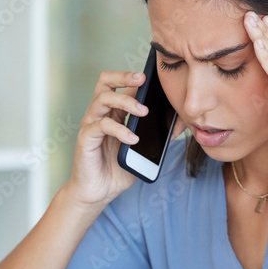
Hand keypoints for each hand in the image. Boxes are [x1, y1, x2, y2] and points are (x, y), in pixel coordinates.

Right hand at [66, 70, 185, 207]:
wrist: (99, 191)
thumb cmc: (119, 168)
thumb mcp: (145, 150)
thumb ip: (160, 134)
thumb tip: (181, 120)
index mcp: (114, 112)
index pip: (121, 85)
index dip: (136, 78)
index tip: (155, 76)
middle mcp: (100, 113)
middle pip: (105, 82)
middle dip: (124, 76)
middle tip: (142, 79)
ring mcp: (91, 124)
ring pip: (103, 99)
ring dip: (126, 102)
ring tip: (144, 112)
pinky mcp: (86, 138)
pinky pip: (101, 126)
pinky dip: (119, 130)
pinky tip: (133, 139)